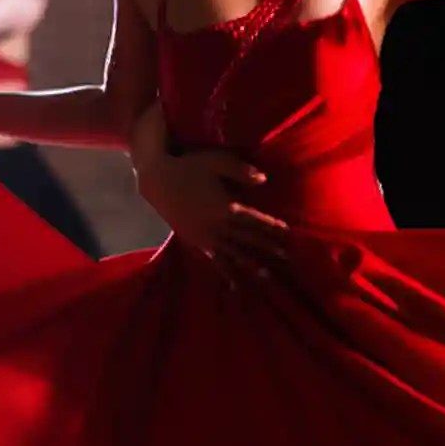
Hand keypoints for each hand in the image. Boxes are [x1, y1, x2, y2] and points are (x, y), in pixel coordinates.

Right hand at [136, 150, 288, 281]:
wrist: (157, 180)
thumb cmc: (189, 166)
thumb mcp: (216, 161)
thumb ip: (240, 171)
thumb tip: (264, 180)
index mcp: (224, 207)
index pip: (253, 219)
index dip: (271, 226)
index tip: (286, 232)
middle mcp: (216, 226)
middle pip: (247, 239)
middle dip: (268, 247)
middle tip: (287, 257)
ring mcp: (204, 237)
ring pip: (233, 254)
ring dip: (251, 265)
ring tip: (267, 276)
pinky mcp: (194, 242)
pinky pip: (213, 260)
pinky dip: (225, 272)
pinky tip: (234, 284)